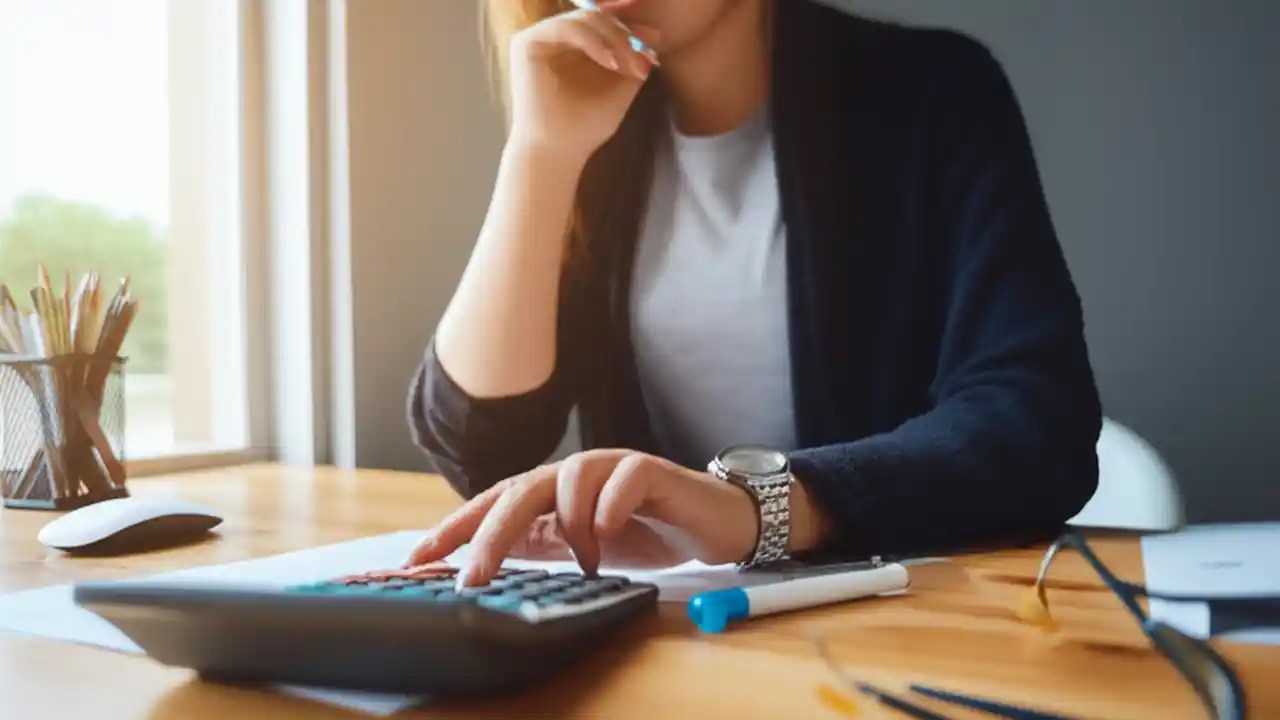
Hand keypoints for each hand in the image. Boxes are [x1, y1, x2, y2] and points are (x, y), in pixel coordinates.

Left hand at [407, 449, 759, 586]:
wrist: (709, 522)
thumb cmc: (644, 531)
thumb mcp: (581, 547)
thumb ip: (539, 545)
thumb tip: (483, 565)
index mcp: (552, 491)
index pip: (493, 503)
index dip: (454, 529)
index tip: (416, 559)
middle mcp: (574, 472)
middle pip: (519, 489)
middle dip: (491, 533)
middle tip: (473, 576)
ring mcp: (611, 466)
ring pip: (568, 478)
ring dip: (568, 524)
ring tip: (585, 561)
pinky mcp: (649, 469)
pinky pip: (622, 479)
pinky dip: (610, 506)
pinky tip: (612, 533)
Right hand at [506, 1, 660, 161]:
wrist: (559, 153)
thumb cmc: (586, 128)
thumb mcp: (620, 88)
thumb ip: (634, 61)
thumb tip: (653, 37)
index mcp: (573, 48)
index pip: (605, 24)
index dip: (631, 28)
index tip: (656, 40)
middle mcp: (554, 39)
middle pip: (597, 17)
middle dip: (625, 35)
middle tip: (644, 57)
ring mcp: (539, 39)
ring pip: (585, 18)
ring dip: (614, 39)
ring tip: (628, 66)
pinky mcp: (526, 43)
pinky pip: (567, 27)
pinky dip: (593, 41)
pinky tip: (609, 62)